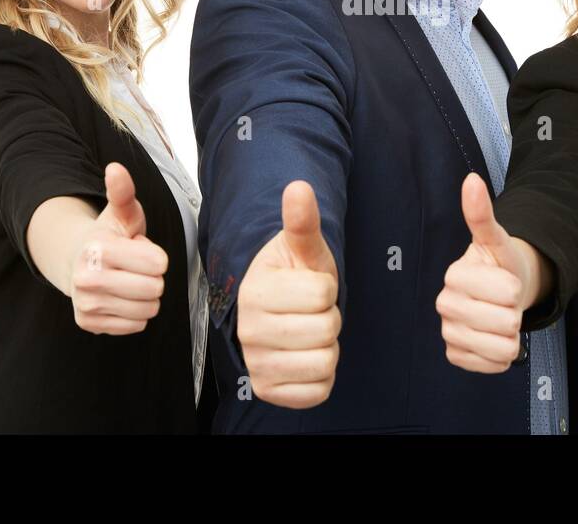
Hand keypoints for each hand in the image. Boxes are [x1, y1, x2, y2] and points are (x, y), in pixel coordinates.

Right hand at [69, 162, 168, 335]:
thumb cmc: (110, 235)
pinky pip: (136, 325)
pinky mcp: (89, 323)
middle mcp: (87, 278)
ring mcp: (86, 304)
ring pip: (148, 310)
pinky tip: (120, 297)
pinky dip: (135, 313)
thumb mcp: (122, 212)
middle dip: (153, 278)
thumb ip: (123, 192)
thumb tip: (116, 168)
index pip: (159, 264)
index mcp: (98, 249)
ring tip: (127, 280)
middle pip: (154, 289)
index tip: (141, 249)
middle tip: (135, 267)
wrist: (77, 261)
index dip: (157, 257)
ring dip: (145, 296)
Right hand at [236, 180, 341, 407]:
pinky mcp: (268, 390)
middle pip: (326, 330)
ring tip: (309, 332)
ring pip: (324, 362)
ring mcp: (256, 364)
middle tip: (312, 312)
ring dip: (328, 347)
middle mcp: (248, 331)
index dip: (327, 289)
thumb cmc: (294, 277)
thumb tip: (298, 187)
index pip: (323, 295)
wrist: (278, 310)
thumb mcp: (304, 248)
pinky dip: (323, 376)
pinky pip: (318, 392)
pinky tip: (307, 356)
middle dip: (329, 318)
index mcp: (255, 291)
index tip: (311, 286)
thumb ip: (302, 221)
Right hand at [436, 173, 534, 372]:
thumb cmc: (499, 266)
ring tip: (501, 320)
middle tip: (505, 302)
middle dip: (514, 312)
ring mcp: (448, 332)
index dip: (514, 287)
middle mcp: (445, 305)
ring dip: (511, 336)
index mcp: (454, 275)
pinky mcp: (455, 355)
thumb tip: (471, 180)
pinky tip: (494, 339)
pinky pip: (491, 366)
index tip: (506, 280)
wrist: (501, 292)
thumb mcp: (497, 239)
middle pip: (504, 322)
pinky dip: (501, 357)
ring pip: (499, 347)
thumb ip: (482, 214)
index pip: (505, 292)